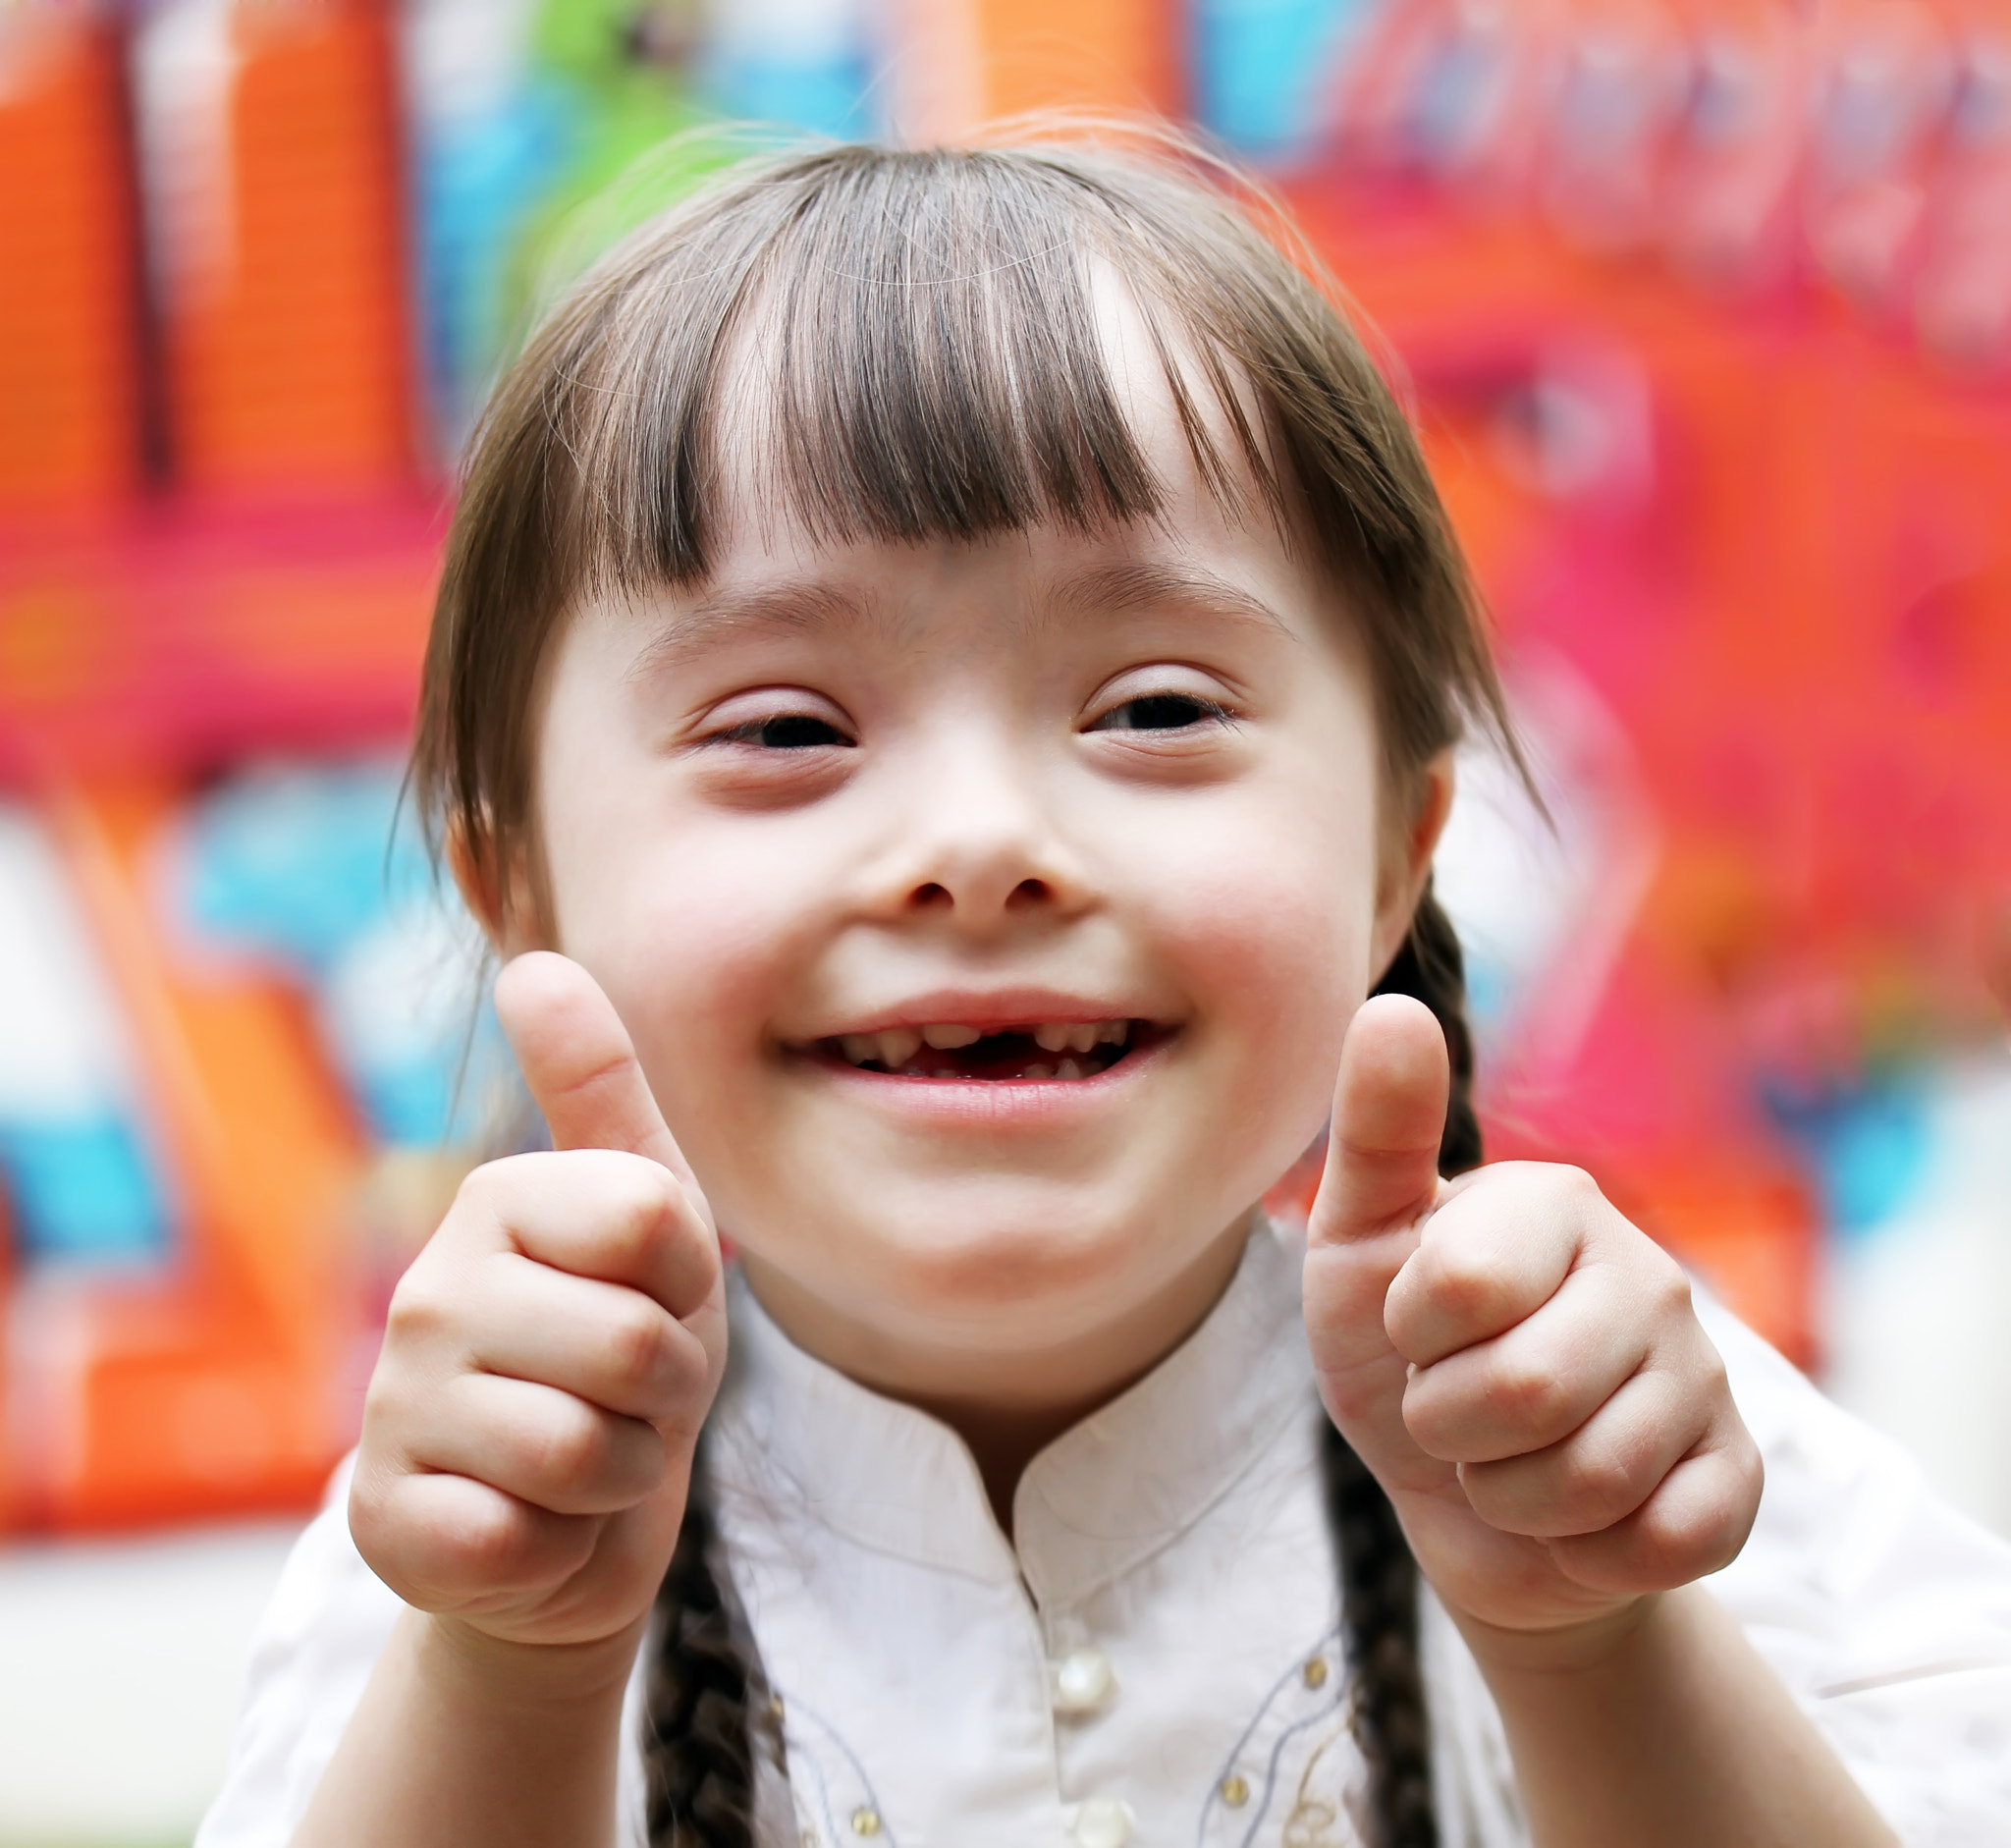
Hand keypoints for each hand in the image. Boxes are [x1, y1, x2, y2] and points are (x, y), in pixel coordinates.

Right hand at [349, 952, 725, 1651]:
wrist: (578, 1521)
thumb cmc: (626, 1357)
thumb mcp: (650, 1219)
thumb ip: (602, 1091)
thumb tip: (535, 962)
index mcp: (498, 1200)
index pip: (656, 1220)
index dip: (691, 1279)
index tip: (658, 1296)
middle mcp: (426, 1291)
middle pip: (633, 1344)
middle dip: (669, 1394)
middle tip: (628, 1399)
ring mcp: (391, 1409)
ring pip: (585, 1452)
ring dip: (622, 1476)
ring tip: (586, 1462)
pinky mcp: (381, 1524)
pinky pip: (522, 1541)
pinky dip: (559, 1548)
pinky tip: (531, 1526)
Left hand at [1303, 996, 1761, 1645]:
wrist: (1456, 1497)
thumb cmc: (1400, 1352)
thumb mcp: (1357, 1242)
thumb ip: (1377, 1130)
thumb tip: (1392, 1004)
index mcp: (1555, 1202)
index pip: (1458, 1291)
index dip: (1413, 1337)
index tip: (1416, 1328)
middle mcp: (1646, 1275)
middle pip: (1523, 1394)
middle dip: (1451, 1429)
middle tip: (1455, 1408)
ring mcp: (1703, 1377)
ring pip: (1588, 1480)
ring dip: (1509, 1496)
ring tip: (1506, 1459)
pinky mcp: (1736, 1480)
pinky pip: (1659, 1541)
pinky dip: (1586, 1551)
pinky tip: (1576, 1516)